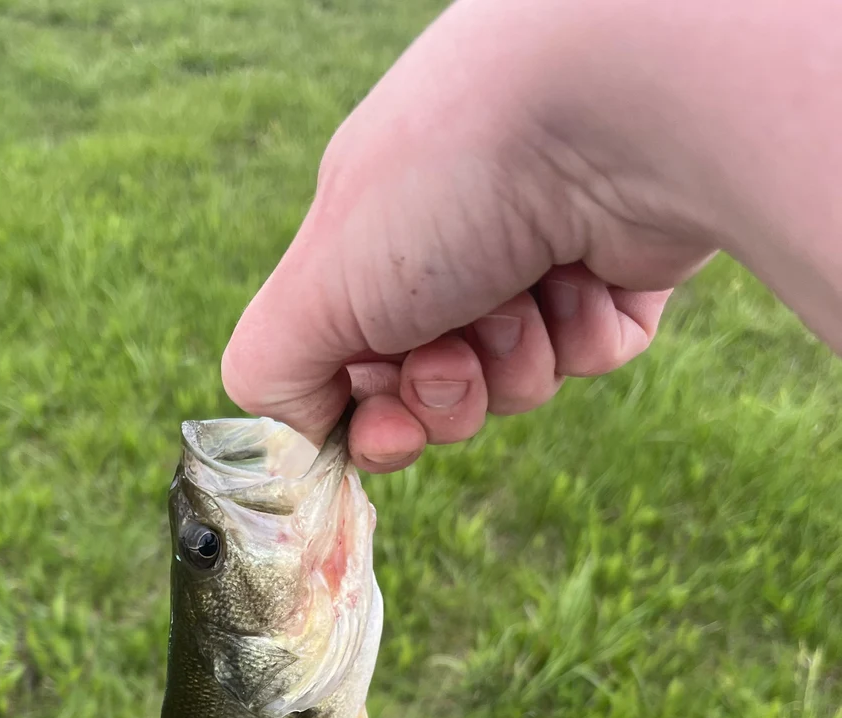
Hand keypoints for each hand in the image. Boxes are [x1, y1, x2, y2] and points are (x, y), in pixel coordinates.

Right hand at [221, 0, 711, 471]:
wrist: (601, 111)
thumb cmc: (441, 182)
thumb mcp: (315, 289)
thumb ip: (272, 371)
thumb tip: (289, 434)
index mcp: (368, 245)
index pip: (356, 372)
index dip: (373, 421)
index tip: (389, 434)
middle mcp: (449, 249)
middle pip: (438, 394)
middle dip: (446, 396)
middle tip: (454, 357)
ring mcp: (537, 262)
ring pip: (517, 384)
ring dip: (516, 359)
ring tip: (523, 295)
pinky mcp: (616, 275)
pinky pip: (590, 354)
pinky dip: (583, 335)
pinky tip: (584, 275)